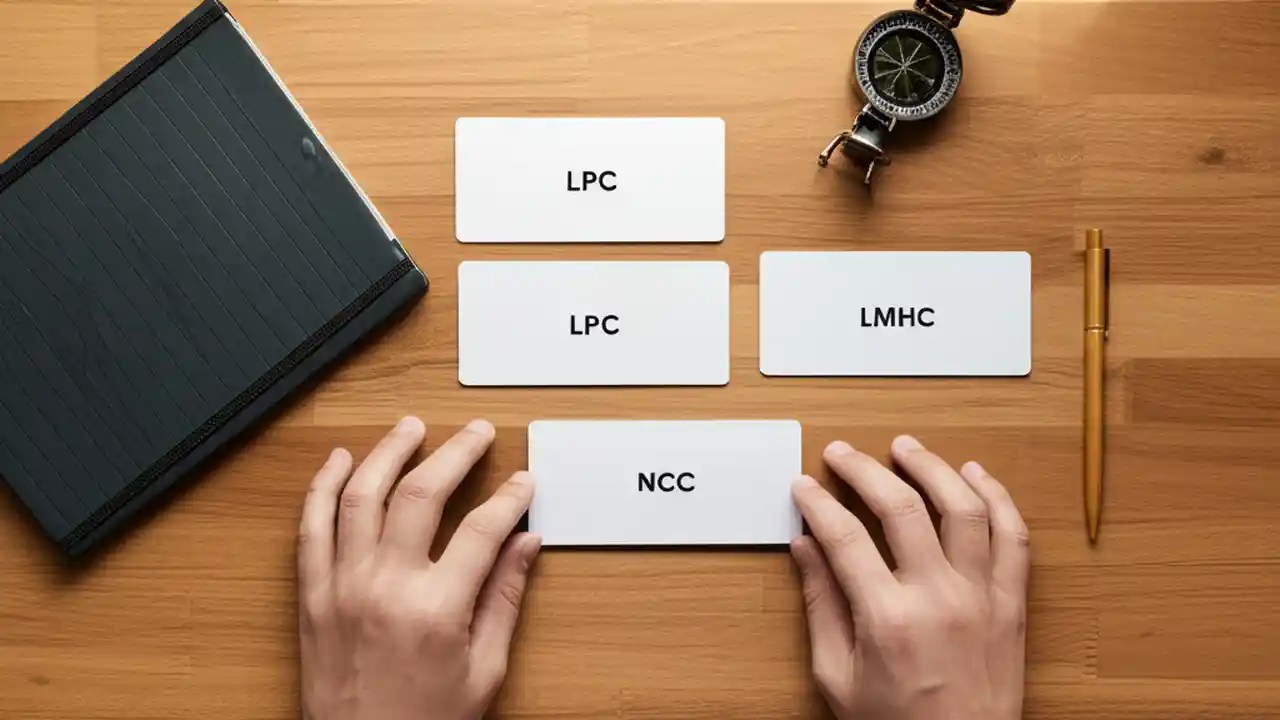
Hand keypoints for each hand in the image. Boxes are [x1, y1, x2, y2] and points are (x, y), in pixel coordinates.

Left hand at [297, 417, 539, 719]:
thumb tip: (526, 544)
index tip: (522, 481)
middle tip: (477, 432)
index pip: (480, 529)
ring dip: (387, 452)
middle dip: (455, 452)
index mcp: (437, 610)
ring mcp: (341, 587)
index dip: (508, 497)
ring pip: (360, 496)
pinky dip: (321, 488)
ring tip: (410, 428)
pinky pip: (309, 528)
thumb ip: (504, 599)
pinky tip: (340, 462)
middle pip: (421, 494)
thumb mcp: (483, 671)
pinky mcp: (311, 597)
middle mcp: (385, 588)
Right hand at [790, 436, 1029, 719]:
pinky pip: (1014, 536)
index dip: (818, 503)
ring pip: (963, 508)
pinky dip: (997, 498)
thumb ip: (821, 607)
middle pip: (901, 507)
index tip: (804, 485)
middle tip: (843, 453)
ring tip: (906, 448)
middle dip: (864, 471)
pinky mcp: (1012, 604)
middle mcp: (939, 599)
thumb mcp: (838, 678)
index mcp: (888, 619)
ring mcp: (982, 597)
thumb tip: (805, 550)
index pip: (844, 537)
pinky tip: (975, 476)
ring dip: (933, 468)